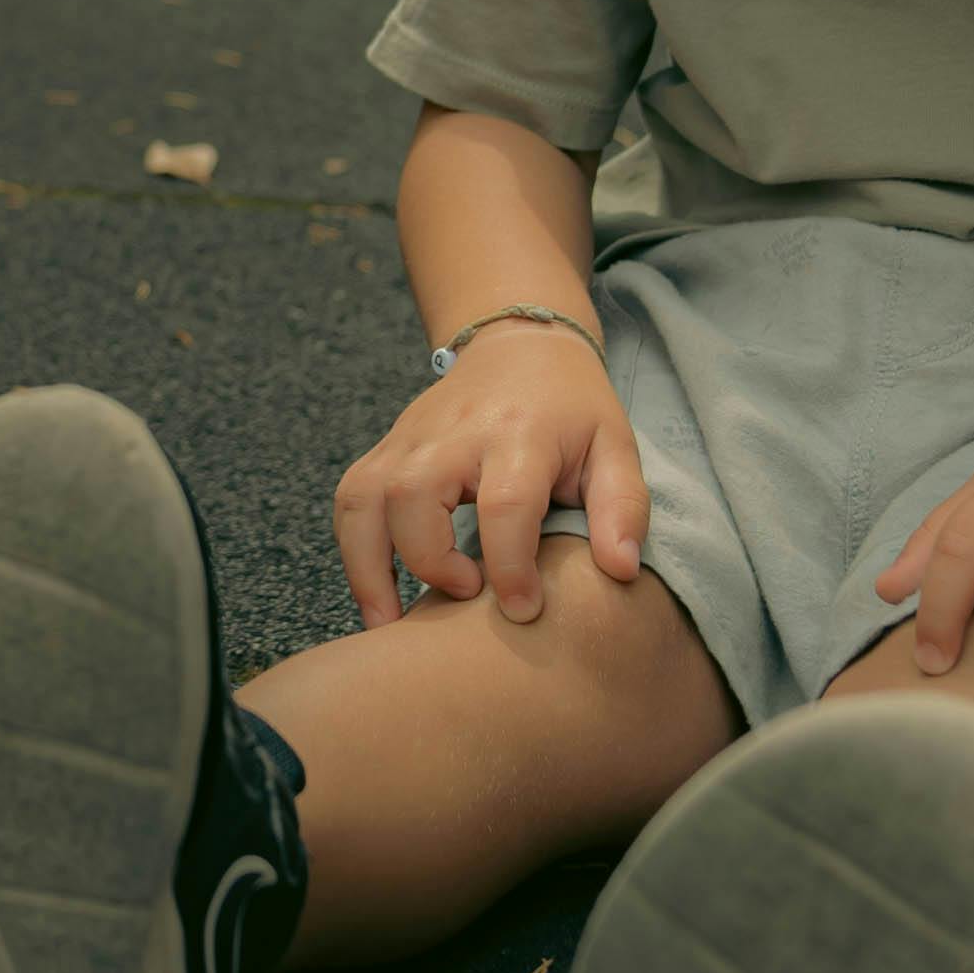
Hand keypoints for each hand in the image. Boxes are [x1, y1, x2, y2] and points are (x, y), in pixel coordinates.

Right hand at [334, 328, 646, 629]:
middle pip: (415, 497)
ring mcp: (410, 439)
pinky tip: (377, 596)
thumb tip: (620, 569)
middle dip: (432, 561)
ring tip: (392, 625)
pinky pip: (350, 500)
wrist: (520, 347)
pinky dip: (353, 551)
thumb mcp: (615, 447)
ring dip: (369, 567)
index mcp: (519, 433)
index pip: (505, 504)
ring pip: (365, 499)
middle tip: (467, 596)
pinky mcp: (386, 450)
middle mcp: (454, 434)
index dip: (510, 566)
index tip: (523, 610)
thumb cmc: (572, 409)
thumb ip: (623, 508)